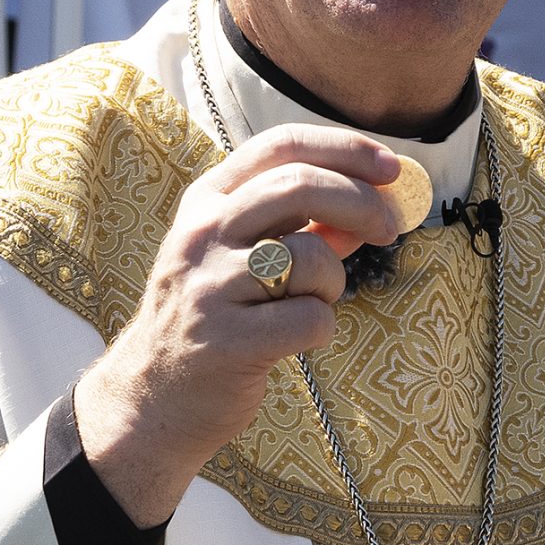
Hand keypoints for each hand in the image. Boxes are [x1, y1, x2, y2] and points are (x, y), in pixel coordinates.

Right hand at [75, 126, 411, 525]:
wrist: (152, 398)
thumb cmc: (214, 317)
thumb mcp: (244, 256)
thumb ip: (304, 227)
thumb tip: (374, 202)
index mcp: (206, 201)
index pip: (280, 146)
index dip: (344, 149)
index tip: (392, 168)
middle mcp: (202, 235)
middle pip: (299, 186)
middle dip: (362, 202)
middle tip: (391, 229)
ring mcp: (209, 287)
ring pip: (310, 256)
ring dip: (333, 282)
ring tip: (311, 304)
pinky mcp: (225, 341)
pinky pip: (311, 318)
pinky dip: (321, 327)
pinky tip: (296, 338)